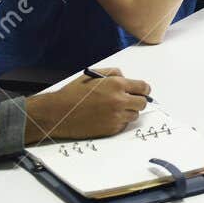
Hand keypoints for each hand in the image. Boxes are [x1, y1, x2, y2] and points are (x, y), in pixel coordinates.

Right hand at [22, 67, 151, 144]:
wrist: (59, 112)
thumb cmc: (73, 93)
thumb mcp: (93, 75)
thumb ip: (113, 73)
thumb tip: (126, 77)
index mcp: (116, 84)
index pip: (144, 88)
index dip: (143, 89)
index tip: (142, 91)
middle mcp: (119, 101)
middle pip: (143, 103)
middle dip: (137, 100)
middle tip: (128, 100)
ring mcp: (116, 116)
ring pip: (134, 115)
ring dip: (128, 112)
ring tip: (113, 108)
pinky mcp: (112, 129)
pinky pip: (123, 125)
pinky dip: (119, 121)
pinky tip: (106, 117)